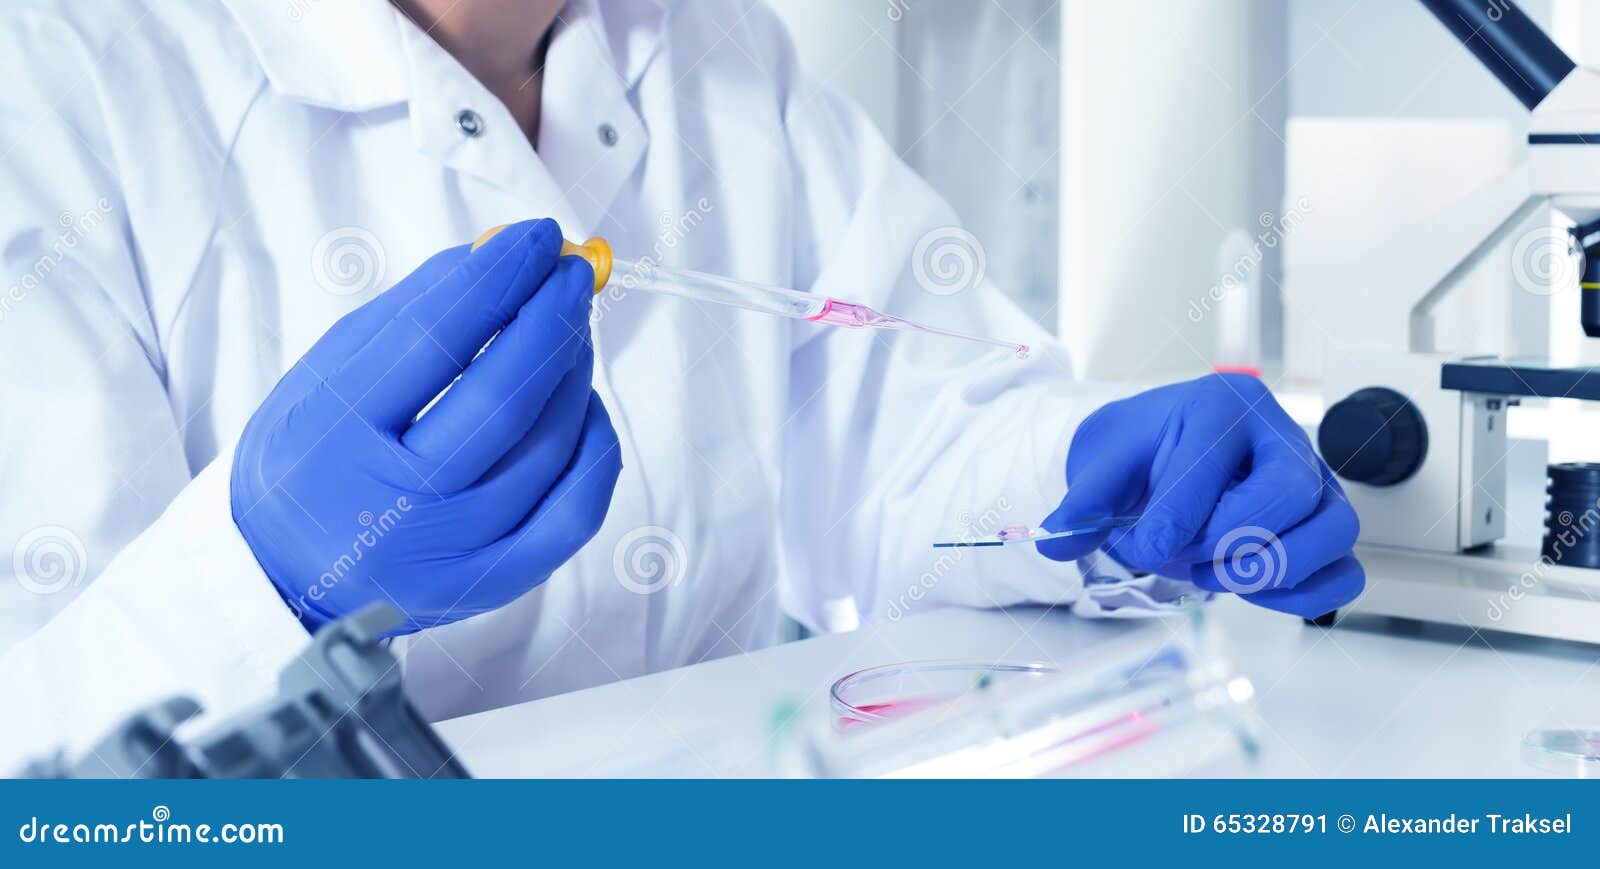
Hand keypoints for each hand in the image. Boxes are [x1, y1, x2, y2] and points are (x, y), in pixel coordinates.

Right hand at [231, 219, 621, 632]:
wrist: (282, 575)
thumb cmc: (310, 456)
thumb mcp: (326, 375)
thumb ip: (410, 314)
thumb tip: (497, 257)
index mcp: (334, 438)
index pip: (432, 342)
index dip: (496, 280)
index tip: (535, 237)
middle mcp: (392, 505)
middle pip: (502, 400)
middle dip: (550, 322)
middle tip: (570, 274)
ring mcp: (448, 554)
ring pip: (546, 451)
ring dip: (572, 375)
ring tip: (570, 330)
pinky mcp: (490, 586)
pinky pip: (573, 514)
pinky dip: (593, 449)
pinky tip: (582, 406)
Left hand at [1036, 373, 1361, 616]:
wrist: (1168, 447)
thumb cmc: (1145, 448)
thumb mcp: (1105, 463)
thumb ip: (1084, 502)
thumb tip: (1056, 542)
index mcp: (1222, 405)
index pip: (1215, 463)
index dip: (1179, 516)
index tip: (1147, 547)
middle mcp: (1280, 436)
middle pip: (1290, 493)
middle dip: (1228, 540)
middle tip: (1181, 557)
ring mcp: (1314, 480)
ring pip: (1333, 529)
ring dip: (1271, 568)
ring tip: (1213, 573)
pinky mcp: (1325, 522)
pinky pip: (1345, 569)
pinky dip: (1305, 593)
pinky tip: (1252, 592)